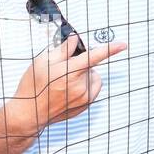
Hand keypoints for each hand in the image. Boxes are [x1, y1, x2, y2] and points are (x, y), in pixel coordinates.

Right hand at [11, 34, 127, 132]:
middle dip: (81, 64)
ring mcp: (84, 98)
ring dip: (85, 75)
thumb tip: (75, 40)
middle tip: (63, 69)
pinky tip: (68, 90)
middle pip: (91, 66)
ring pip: (93, 78)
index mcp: (69, 72)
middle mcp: (79, 86)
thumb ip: (62, 50)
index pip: (93, 57)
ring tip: (66, 81)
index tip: (123, 45)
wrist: (30, 113)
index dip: (110, 49)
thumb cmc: (33, 87)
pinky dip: (85, 86)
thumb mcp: (42, 62)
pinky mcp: (85, 106)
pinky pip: (92, 89)